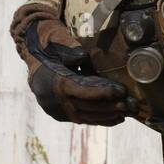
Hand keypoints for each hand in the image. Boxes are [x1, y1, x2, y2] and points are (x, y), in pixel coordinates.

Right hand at [11, 3, 131, 125]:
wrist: (35, 62)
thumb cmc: (51, 50)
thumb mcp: (57, 43)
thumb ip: (70, 50)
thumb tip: (83, 58)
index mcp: (55, 82)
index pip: (81, 91)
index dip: (101, 93)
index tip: (120, 92)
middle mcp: (55, 100)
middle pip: (85, 107)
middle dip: (108, 107)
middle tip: (128, 105)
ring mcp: (57, 110)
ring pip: (84, 117)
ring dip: (106, 116)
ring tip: (126, 113)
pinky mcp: (60, 115)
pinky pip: (81, 120)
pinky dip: (98, 120)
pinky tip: (115, 119)